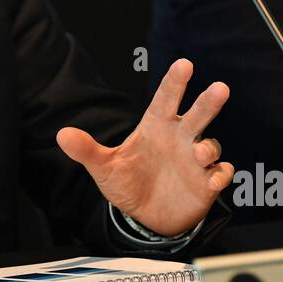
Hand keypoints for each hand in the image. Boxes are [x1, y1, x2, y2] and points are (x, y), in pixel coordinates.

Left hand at [56, 58, 233, 236]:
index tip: (184, 64)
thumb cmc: (127, 183)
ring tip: (199, 152)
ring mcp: (195, 160)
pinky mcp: (206, 182)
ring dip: (208, 147)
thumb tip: (62, 135)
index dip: (175, 81)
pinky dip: (220, 175)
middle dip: (209, 101)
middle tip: (220, 88)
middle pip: (198, 114)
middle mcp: (179, 138)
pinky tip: (213, 180)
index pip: (166, 98)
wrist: (145, 218)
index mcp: (156, 126)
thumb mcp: (104, 168)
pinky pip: (220, 173)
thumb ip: (87, 150)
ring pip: (211, 144)